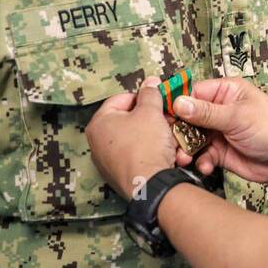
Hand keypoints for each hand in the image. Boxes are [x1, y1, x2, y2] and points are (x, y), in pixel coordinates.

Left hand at [87, 77, 179, 200]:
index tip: (158, 98)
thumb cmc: (145, 146)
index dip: (144, 96)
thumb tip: (149, 83)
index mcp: (99, 123)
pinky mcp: (119, 175)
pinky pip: (137, 156)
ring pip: (136, 139)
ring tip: (169, 138)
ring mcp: (107, 161)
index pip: (122, 99)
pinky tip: (165, 153)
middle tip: (166, 119)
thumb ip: (150, 94)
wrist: (150, 184)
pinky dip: (151, 152)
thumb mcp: (151, 112)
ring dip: (154, 136)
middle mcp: (97, 142)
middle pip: (129, 120)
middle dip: (151, 119)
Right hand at [171, 77, 267, 184]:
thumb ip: (206, 112)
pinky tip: (206, 166)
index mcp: (225, 91)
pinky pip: (201, 155)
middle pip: (187, 117)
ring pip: (191, 138)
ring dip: (186, 149)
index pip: (192, 93)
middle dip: (178, 131)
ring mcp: (218, 131)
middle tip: (171, 144)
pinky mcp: (219, 152)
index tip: (161, 118)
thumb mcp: (237, 117)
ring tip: (185, 158)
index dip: (176, 105)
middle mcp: (218, 110)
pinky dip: (200, 161)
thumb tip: (178, 103)